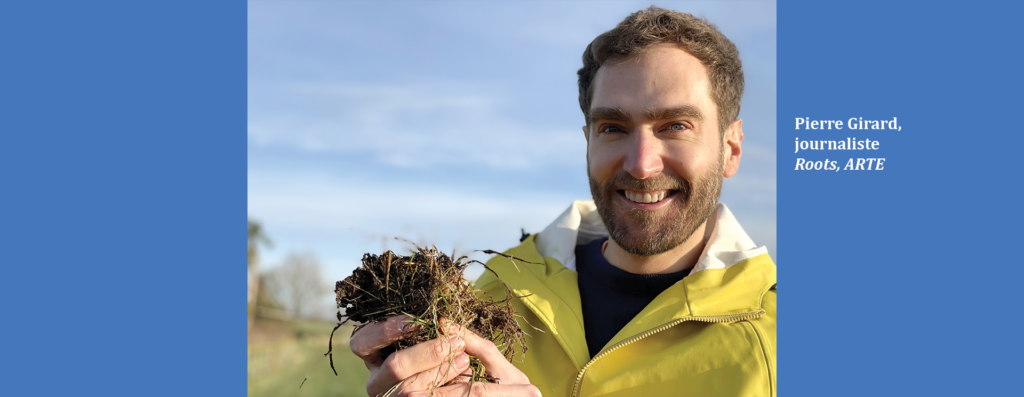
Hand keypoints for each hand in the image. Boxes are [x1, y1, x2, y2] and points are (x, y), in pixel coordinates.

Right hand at [349, 315, 539, 396]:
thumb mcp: (432, 339)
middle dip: (426, 353)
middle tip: (454, 343)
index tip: (411, 322)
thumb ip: (434, 328)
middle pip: (393, 367)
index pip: (361, 343)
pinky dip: (445, 387)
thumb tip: (444, 320)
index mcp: (374, 355)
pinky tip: (464, 375)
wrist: (469, 386)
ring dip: (440, 372)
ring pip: (409, 389)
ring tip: (465, 359)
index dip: (383, 332)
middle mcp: (377, 380)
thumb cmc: (442, 354)